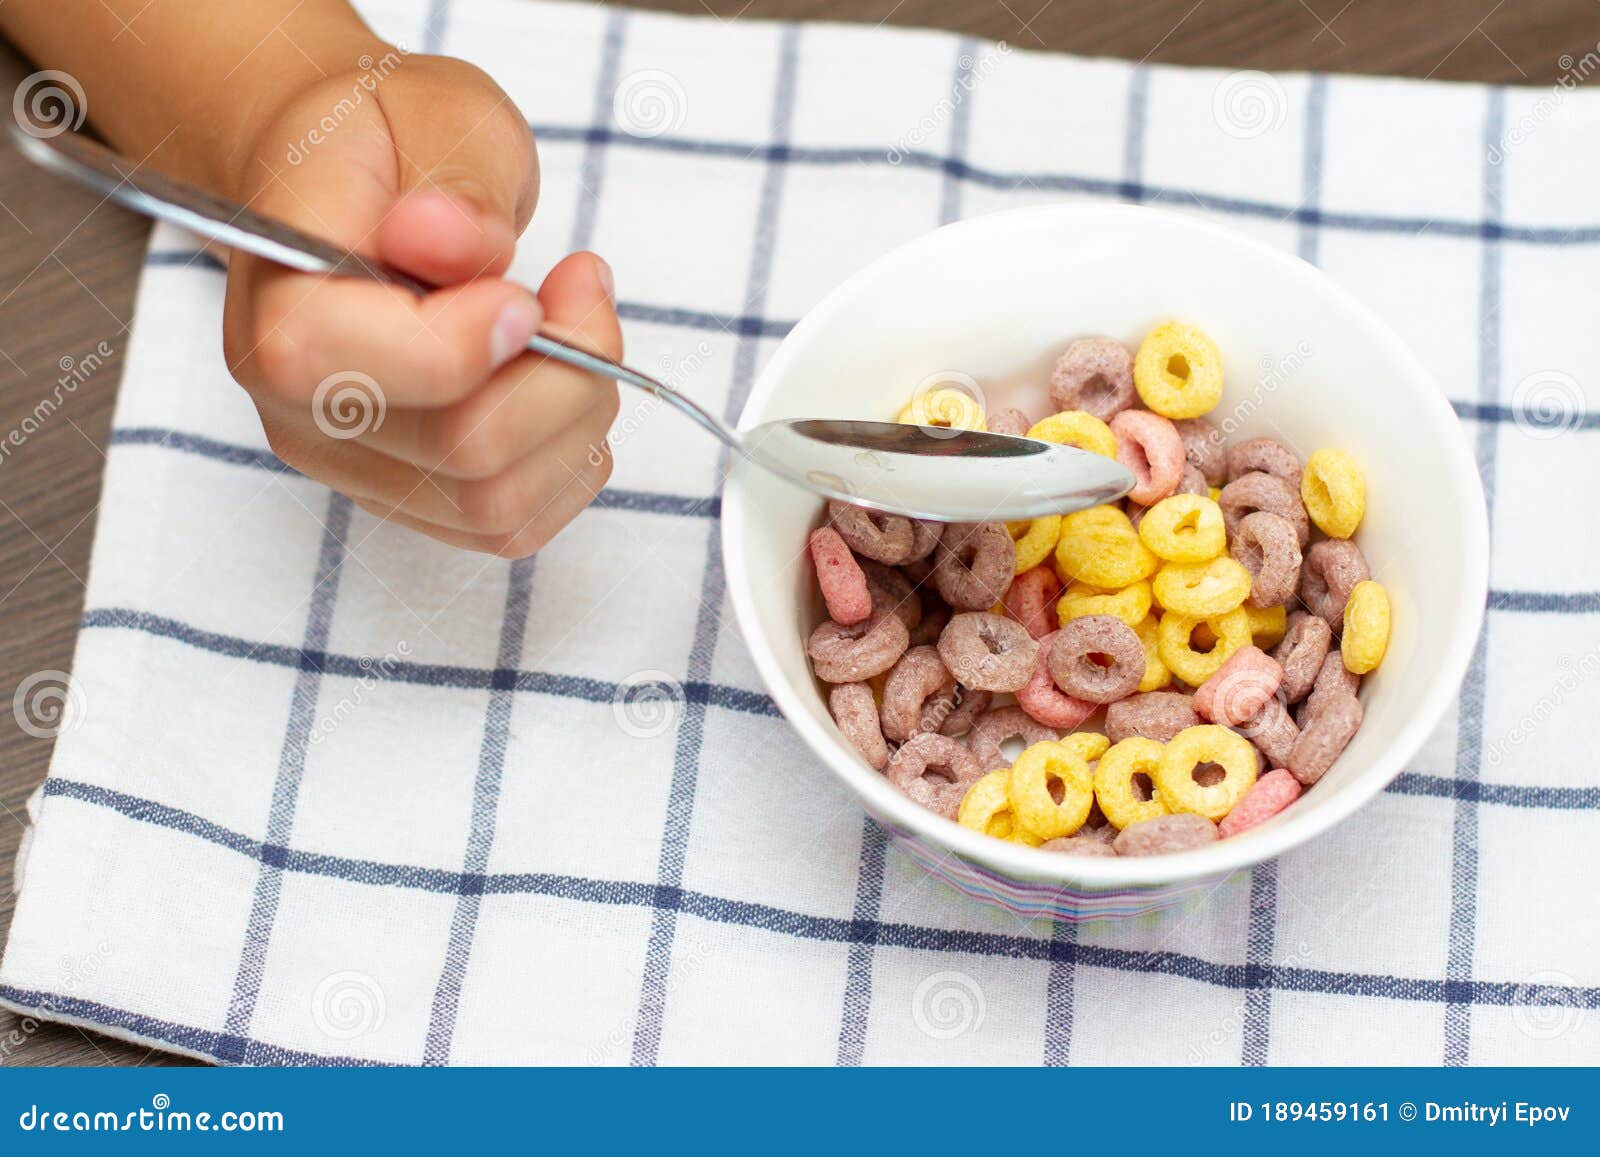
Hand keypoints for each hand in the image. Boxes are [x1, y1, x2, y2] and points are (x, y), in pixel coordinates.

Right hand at [221, 48, 621, 555]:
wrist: (355, 185)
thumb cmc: (390, 146)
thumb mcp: (436, 114)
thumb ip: (450, 179)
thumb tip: (443, 241)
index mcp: (277, 309)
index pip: (357, 372)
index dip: (473, 340)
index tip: (524, 288)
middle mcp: (301, 411)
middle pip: (463, 450)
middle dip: (565, 372)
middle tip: (581, 287)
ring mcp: (356, 466)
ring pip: (499, 504)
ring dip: (578, 416)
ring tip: (574, 325)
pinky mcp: (413, 497)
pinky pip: (514, 526)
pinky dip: (570, 461)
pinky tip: (563, 384)